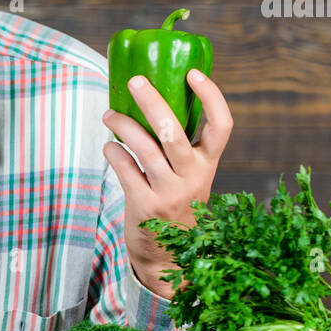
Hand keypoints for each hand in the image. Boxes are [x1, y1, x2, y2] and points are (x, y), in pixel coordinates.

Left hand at [101, 69, 233, 298]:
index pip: (222, 125)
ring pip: (143, 147)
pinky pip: (124, 168)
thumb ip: (179, 146)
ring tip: (108, 114)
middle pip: (173, 130)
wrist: (168, 257)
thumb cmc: (175, 204)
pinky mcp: (144, 205)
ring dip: (122, 124)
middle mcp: (193, 176)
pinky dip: (113, 151)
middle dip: (152, 101)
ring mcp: (169, 192)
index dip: (211, 96)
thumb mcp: (189, 176)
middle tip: (135, 81)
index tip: (193, 73)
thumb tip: (150, 98)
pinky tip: (109, 145)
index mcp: (209, 164)